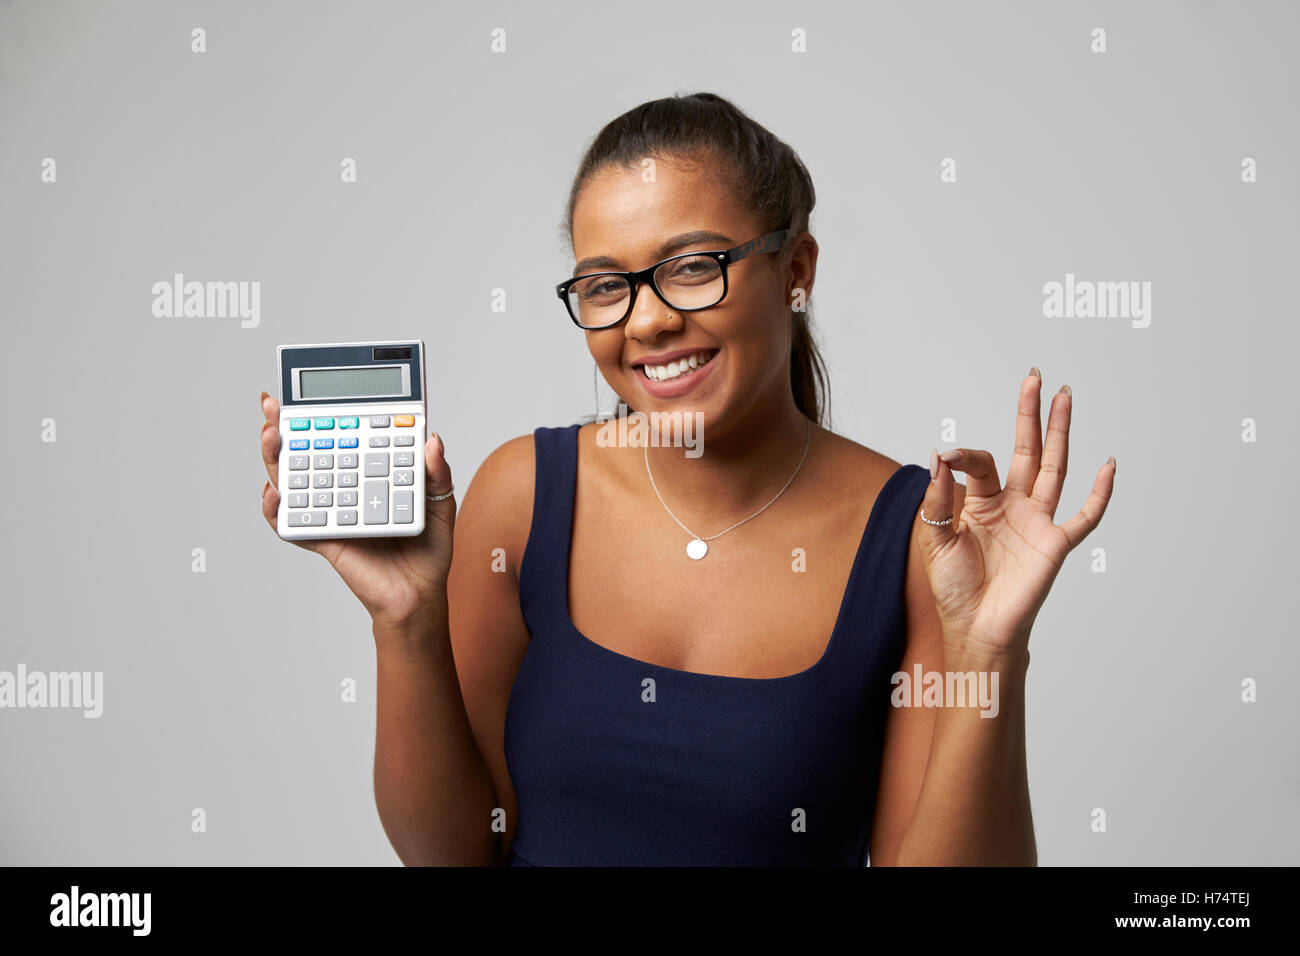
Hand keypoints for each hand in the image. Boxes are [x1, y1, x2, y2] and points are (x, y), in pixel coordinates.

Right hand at [259, 391, 455, 631]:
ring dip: (276, 460)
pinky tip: (275, 494)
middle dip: (284, 429)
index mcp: (369, 476)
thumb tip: (432, 439)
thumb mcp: (440, 505)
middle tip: (273, 408)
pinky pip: (294, 526)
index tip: (305, 395)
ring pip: (294, 484)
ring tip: (272, 438)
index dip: (321, 417)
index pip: (341, 439)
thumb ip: (436, 474)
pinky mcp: (326, 541)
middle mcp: (345, 491)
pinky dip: (278, 511)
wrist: (420, 597)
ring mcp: (332, 515)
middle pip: (306, 455)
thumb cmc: (429, 552)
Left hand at [916, 370, 1115, 661]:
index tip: (949, 456)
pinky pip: (1084, 515)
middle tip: (1034, 378)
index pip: (980, 462)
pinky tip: (1109, 464)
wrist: (976, 627)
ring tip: (1064, 396)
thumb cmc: (955, 587)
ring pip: (1054, 468)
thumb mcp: (935, 538)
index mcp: (981, 502)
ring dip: (1060, 432)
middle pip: (1026, 450)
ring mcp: (1037, 521)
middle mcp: (1013, 504)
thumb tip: (939, 456)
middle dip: (1029, 415)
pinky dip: (1099, 492)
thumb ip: (938, 499)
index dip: (965, 456)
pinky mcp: (1056, 543)